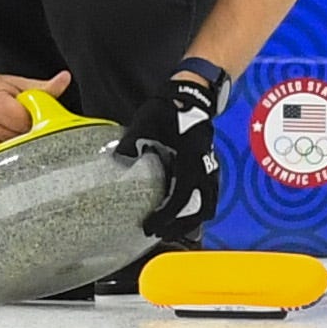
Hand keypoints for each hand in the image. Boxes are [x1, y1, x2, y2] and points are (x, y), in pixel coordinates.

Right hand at [0, 68, 67, 156]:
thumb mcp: (10, 83)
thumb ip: (40, 87)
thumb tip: (64, 80)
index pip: (30, 123)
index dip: (37, 122)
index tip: (38, 120)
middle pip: (23, 140)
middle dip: (29, 135)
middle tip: (25, 127)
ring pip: (13, 153)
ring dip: (18, 147)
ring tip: (10, 133)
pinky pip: (0, 161)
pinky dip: (6, 155)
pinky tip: (2, 145)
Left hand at [116, 64, 226, 242]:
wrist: (192, 94)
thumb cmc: (170, 109)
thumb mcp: (145, 124)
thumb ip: (131, 145)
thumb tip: (115, 162)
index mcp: (189, 160)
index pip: (180, 199)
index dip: (166, 217)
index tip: (150, 227)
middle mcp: (204, 168)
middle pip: (199, 209)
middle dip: (180, 226)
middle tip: (159, 233)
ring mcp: (211, 168)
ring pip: (208, 204)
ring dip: (192, 219)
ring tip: (172, 228)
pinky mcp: (210, 166)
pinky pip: (210, 195)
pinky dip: (199, 208)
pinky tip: (186, 212)